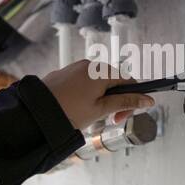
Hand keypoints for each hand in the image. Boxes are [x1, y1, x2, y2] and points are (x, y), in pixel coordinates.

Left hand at [41, 59, 155, 129]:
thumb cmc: (68, 112)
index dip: (132, 99)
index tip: (125, 115)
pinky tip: (79, 109)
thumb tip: (147, 99)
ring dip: (101, 99)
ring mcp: (75, 68)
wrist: (36, 113)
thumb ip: (125, 102)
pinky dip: (87, 95)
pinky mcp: (64, 74)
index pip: (128, 80)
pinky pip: (83, 82)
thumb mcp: (100, 110)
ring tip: (91, 116)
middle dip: (115, 100)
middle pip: (113, 81)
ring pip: (98, 83)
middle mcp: (88, 64)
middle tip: (109, 121)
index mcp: (100, 71)